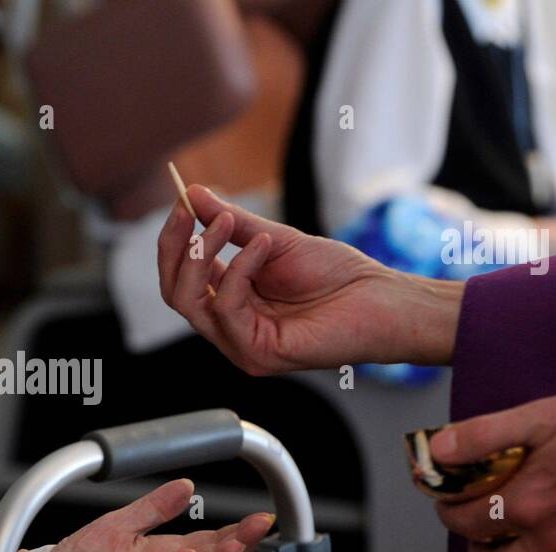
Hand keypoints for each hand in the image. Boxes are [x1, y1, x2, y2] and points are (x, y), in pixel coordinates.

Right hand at [158, 185, 463, 375]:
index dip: (176, 240)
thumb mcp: (275, 240)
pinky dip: (239, 270)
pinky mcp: (257, 353)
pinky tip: (264, 246)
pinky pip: (226, 308)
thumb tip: (193, 194)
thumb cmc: (336, 275)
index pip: (182, 277)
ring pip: (190, 302)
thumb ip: (233, 224)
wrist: (379, 299)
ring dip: (203, 254)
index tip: (181, 201)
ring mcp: (240, 345)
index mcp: (230, 302)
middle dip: (177, 247)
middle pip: (175, 292)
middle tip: (188, 210)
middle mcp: (229, 328)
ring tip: (227, 221)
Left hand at [431, 382, 555, 551]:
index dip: (447, 507)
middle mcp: (550, 539)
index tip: (448, 493)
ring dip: (508, 549)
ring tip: (511, 513)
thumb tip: (439, 450)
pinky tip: (551, 512)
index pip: (463, 523)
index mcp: (527, 505)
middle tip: (475, 510)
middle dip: (472, 540)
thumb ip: (483, 436)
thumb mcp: (540, 414)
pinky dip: (543, 545)